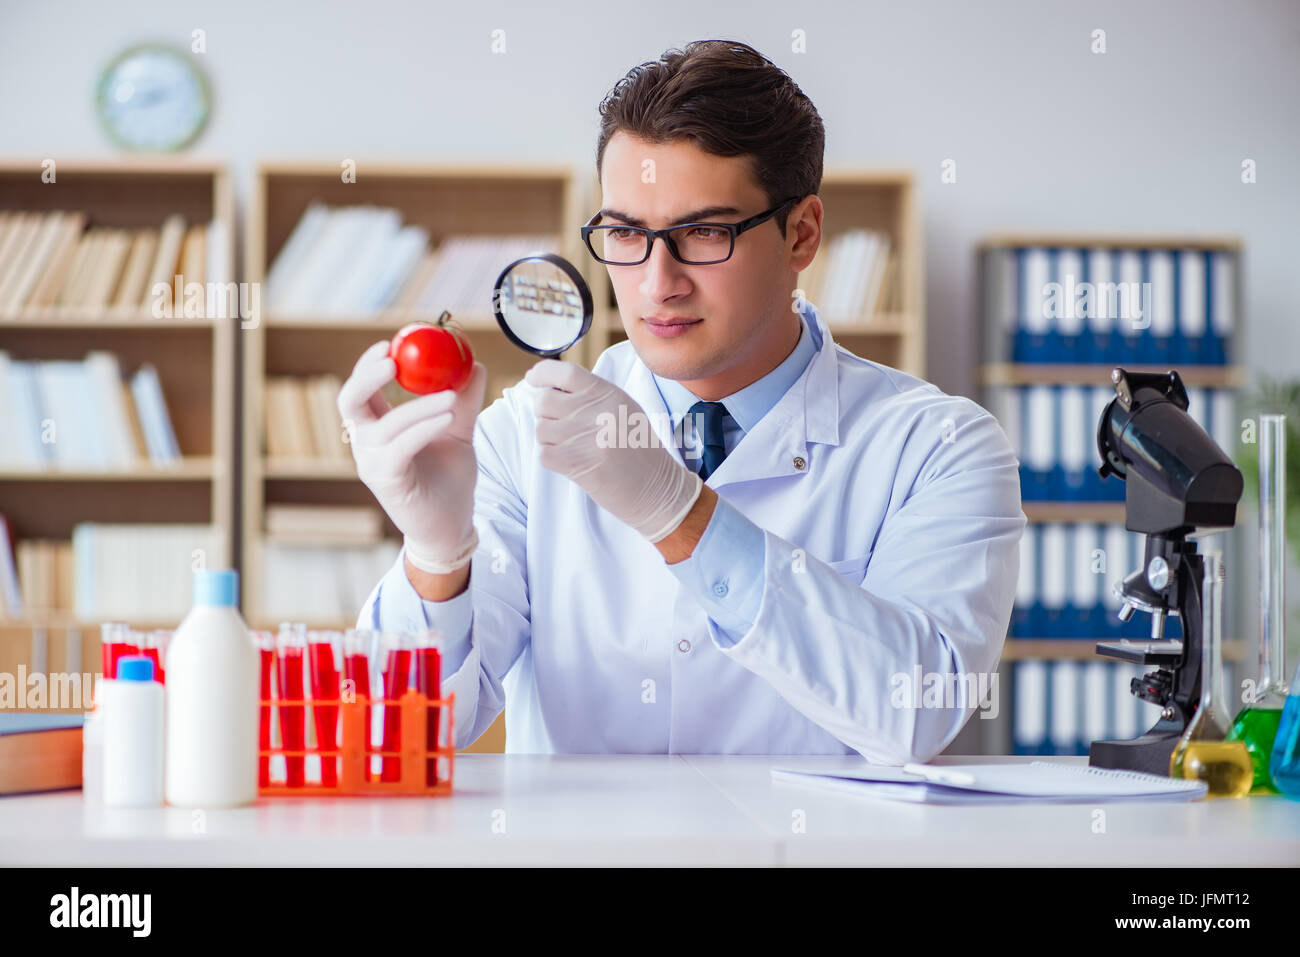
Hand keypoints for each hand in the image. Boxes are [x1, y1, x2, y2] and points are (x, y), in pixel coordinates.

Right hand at [337, 339, 487, 570]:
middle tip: (393, 360)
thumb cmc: (448, 479)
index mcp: (378, 427)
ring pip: (386, 425)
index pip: (360, 388)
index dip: (369, 364)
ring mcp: (372, 463)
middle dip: (367, 376)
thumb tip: (474, 363)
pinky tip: (446, 417)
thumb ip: (463, 400)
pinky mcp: (386, 481)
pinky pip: (400, 447)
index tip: (391, 342)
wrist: (452, 525)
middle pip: (350, 400)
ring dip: (418, 406)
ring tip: (450, 397)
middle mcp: (367, 443)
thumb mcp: (459, 432)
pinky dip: (423, 428)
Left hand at [525, 358, 701, 541]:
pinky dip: (552, 459)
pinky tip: (571, 462)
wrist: (660, 488)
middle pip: (544, 401)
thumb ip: (591, 396)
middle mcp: (598, 412)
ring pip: (541, 429)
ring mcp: (587, 438)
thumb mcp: (624, 409)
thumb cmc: (639, 449)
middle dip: (544, 413)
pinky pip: (544, 454)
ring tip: (573, 447)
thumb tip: (549, 387)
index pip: (565, 372)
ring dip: (549, 439)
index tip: (533, 379)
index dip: (542, 373)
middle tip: (560, 425)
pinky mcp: (579, 465)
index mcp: (609, 394)